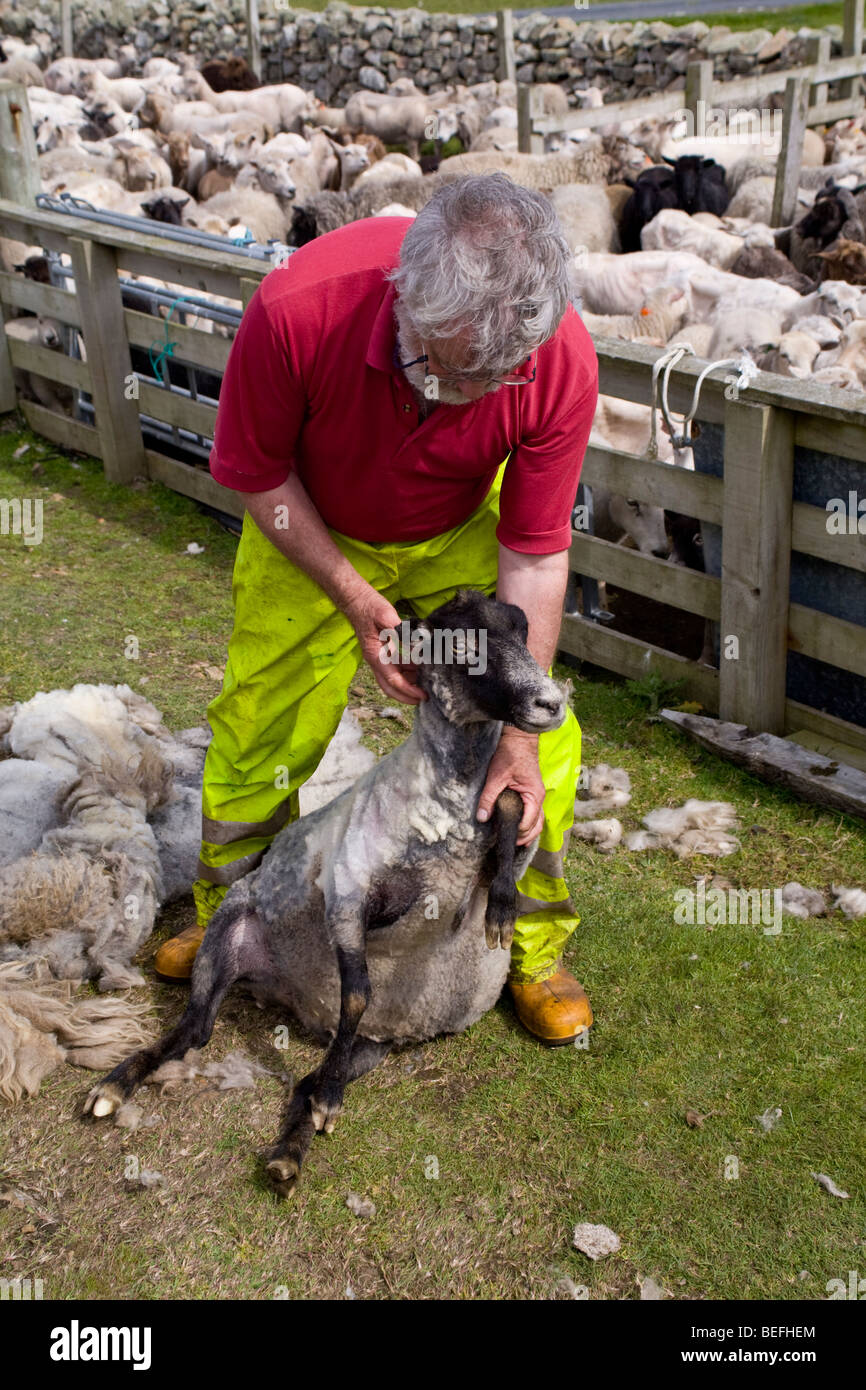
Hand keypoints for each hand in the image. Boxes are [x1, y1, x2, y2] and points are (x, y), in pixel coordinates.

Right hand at [344, 584, 425, 705]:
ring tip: (425, 680)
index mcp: (376, 655)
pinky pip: (395, 668)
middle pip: (390, 687)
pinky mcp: (382, 653)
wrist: (357, 601)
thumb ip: (400, 630)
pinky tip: (419, 666)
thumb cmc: (370, 607)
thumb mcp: (386, 615)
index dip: (409, 690)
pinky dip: (407, 671)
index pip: (394, 680)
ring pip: (393, 679)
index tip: (422, 695)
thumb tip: (416, 641)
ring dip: (408, 683)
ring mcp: (378, 658)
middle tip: (424, 698)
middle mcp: (376, 660)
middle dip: (406, 696)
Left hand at [476, 727, 544, 845]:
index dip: (517, 832)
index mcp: (534, 795)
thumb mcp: (496, 777)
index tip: (503, 837)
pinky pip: (535, 812)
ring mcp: (537, 795)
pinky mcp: (532, 792)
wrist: (518, 738)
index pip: (528, 822)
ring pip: (538, 820)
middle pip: (537, 825)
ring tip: (515, 842)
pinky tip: (519, 828)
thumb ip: (489, 797)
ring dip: (529, 832)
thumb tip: (482, 818)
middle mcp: (539, 798)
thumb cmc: (510, 754)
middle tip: (509, 844)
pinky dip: (529, 823)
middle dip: (525, 837)